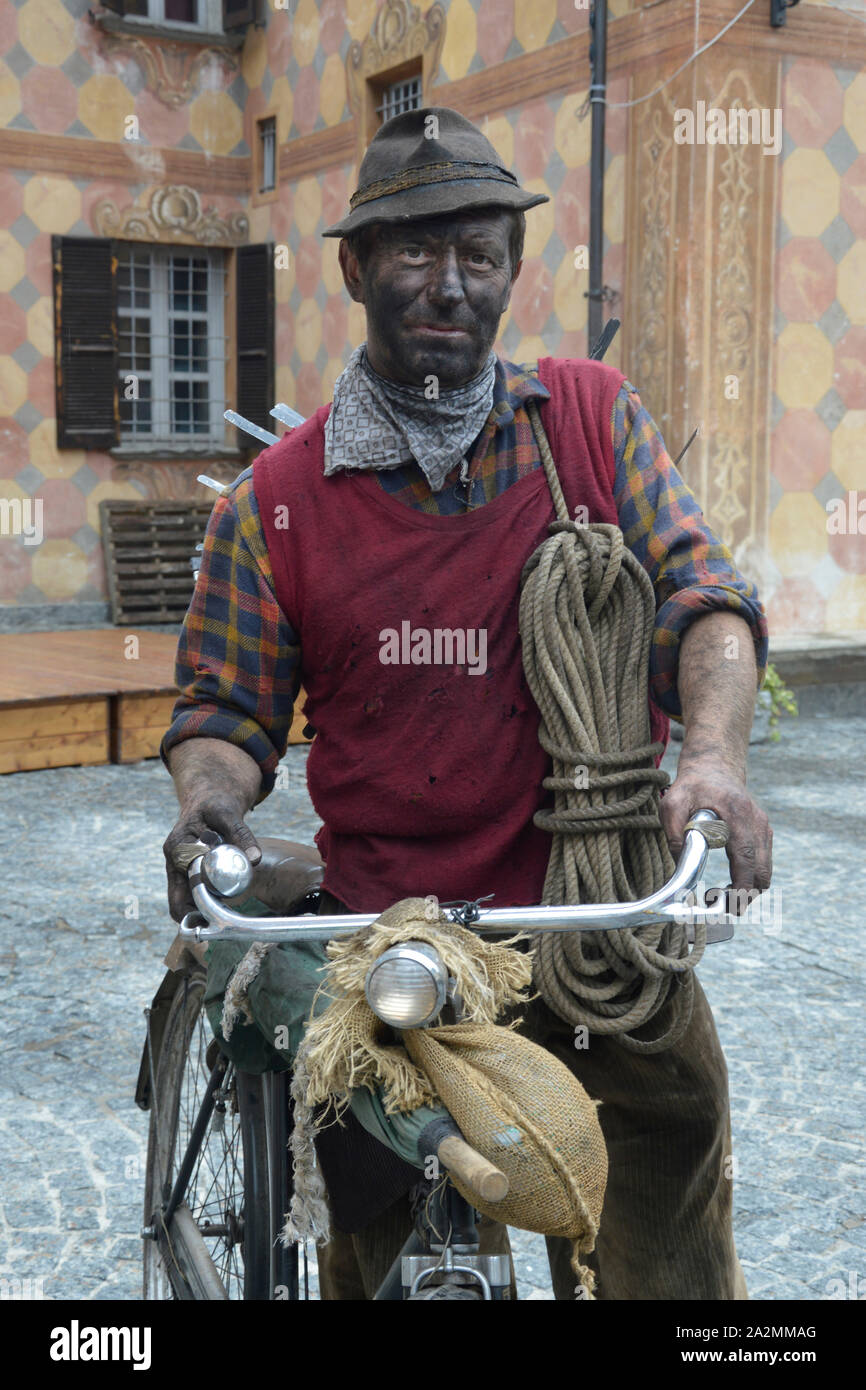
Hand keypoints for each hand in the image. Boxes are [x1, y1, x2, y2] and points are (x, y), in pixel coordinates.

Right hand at [163, 798, 261, 923]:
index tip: (216, 921)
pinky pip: (194, 892)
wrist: (209, 794)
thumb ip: (242, 835)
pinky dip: (206, 900)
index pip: (180, 888)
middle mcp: (174, 860)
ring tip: (225, 920)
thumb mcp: (228, 813)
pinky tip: (225, 906)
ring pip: (186, 899)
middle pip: (179, 901)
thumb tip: (255, 860)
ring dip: (202, 910)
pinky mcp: (190, 869)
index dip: (196, 908)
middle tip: (222, 927)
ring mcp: (180, 866)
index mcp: (178, 848)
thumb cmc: (216, 801)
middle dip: (198, 915)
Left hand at [660, 759, 771, 912]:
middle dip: (746, 895)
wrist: (714, 766)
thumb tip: (681, 866)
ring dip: (748, 889)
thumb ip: (675, 833)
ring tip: (721, 895)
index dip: (742, 886)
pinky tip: (729, 883)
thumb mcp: (672, 804)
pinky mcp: (763, 832)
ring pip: (765, 871)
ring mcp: (763, 827)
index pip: (747, 858)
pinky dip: (750, 878)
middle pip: (762, 871)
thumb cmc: (691, 786)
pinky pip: (762, 863)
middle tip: (722, 907)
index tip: (731, 905)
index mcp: (738, 815)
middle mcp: (757, 822)